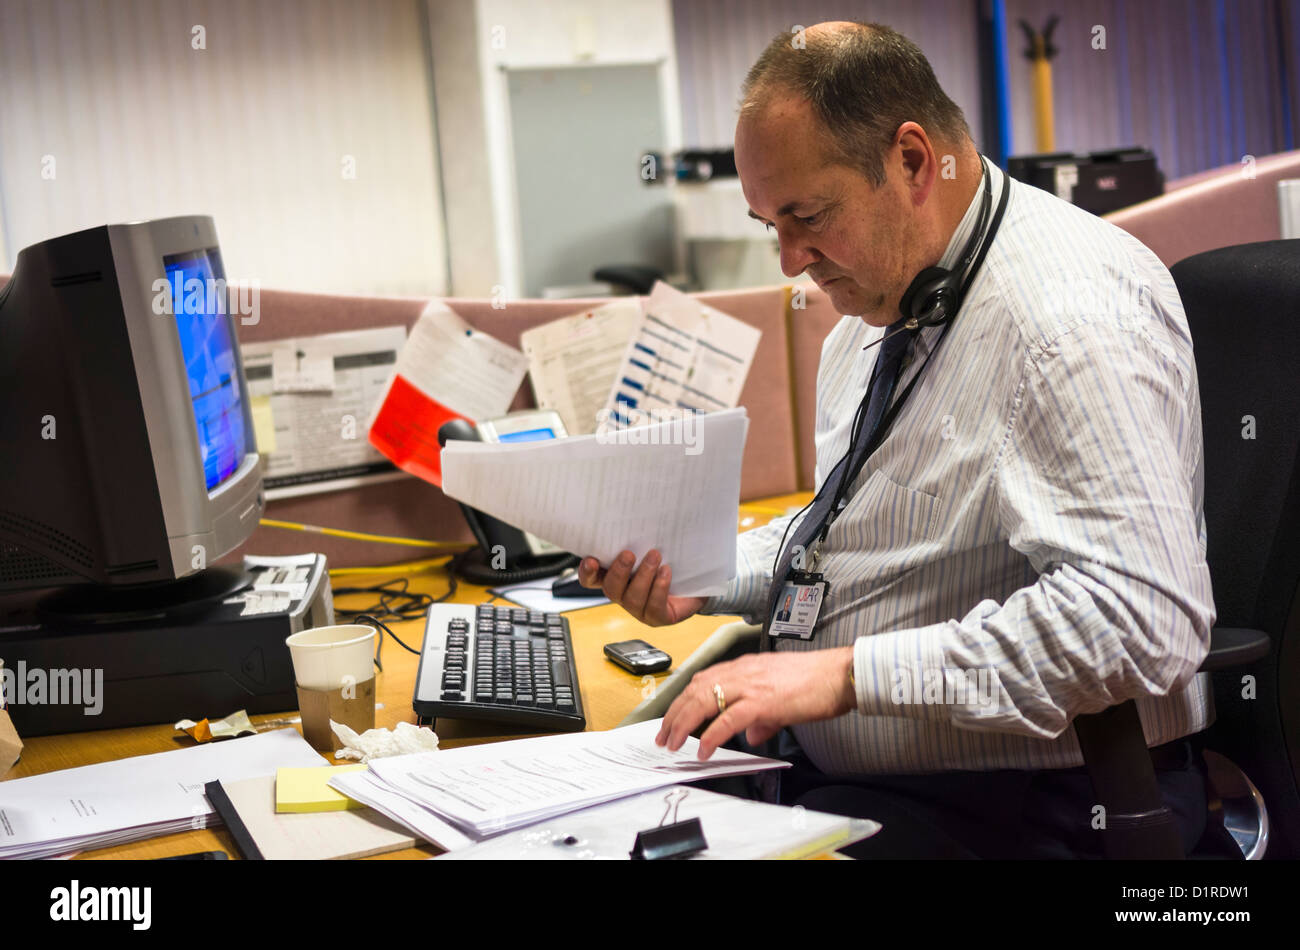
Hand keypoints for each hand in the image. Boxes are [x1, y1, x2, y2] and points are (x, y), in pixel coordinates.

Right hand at [577, 549, 704, 625]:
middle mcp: (625, 595)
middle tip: (628, 554)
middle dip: (618, 571)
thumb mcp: (652, 546)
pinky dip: (659, 588)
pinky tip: (666, 572)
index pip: (592, 579)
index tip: (592, 559)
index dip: (588, 572)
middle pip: (611, 589)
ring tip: (654, 556)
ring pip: (632, 598)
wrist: (699, 580)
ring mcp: (640, 609)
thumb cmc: (673, 561)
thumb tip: (633, 516)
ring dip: (643, 576)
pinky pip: (654, 607)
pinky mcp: (659, 617)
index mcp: (617, 577)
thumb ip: (638, 539)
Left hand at [656, 647, 856, 758]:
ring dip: (683, 723)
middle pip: (695, 689)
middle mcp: (743, 672)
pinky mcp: (763, 701)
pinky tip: (704, 749)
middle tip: (664, 736)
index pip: (702, 679)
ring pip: (704, 700)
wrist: (838, 674)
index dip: (682, 699)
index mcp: (745, 667)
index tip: (671, 717)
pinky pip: (728, 719)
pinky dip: (712, 735)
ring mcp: (751, 685)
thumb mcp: (781, 698)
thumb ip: (762, 717)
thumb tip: (752, 734)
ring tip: (673, 742)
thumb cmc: (815, 681)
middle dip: (674, 714)